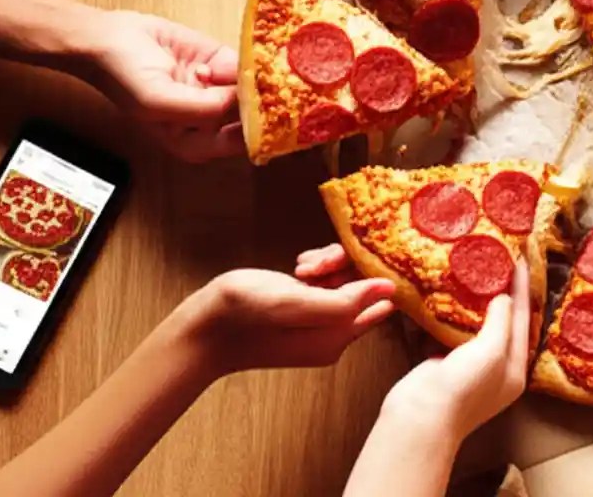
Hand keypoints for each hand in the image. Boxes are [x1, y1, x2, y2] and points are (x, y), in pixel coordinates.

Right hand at [81, 10, 242, 161]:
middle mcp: (209, 120)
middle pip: (251, 116)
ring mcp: (215, 90)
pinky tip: (209, 62)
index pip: (238, 143)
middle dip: (258, 102)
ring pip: (252, 88)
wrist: (108, 38)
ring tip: (214, 73)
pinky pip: (243, 64)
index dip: (255, 129)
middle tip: (254, 89)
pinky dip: (241, 60)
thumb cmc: (124, 77)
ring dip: (247, 78)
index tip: (263, 112)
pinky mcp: (218, 62)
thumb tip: (241, 99)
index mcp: (194, 143)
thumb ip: (200, 108)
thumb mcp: (157, 101)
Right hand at [182, 245, 395, 374]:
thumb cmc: (245, 317)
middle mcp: (332, 331)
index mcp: (337, 338)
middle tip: (312, 267)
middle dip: (344, 268)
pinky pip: (324, 279)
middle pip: (361, 288)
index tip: (367, 255)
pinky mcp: (300, 304)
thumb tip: (388, 290)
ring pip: (342, 278)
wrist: (204, 327)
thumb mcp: (296, 304)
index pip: (380, 305)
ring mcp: (316, 318)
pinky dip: (315, 266)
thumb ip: (345, 301)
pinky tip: (297, 266)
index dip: (377, 277)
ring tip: (301, 266)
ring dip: (327, 264)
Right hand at [379, 259, 528, 440]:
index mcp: (515, 368)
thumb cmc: (462, 388)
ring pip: (480, 325)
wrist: (420, 418)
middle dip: (506, 293)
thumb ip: (501, 322)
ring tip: (480, 271)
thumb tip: (504, 297)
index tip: (522, 259)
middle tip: (504, 262)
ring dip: (480, 300)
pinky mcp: (445, 362)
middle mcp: (497, 367)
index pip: (524, 320)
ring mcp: (470, 366)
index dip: (524, 289)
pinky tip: (453, 293)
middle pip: (506, 322)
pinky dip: (456, 312)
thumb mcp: (492, 352)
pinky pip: (456, 332)